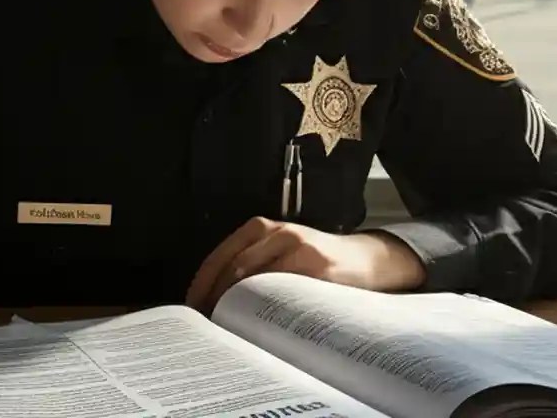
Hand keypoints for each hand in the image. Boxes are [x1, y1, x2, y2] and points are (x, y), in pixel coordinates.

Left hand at [185, 217, 426, 312]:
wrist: (366, 259)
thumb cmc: (314, 261)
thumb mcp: (280, 252)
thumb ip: (251, 266)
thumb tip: (210, 302)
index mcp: (260, 228)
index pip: (219, 257)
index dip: (201, 286)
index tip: (190, 311)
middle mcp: (276, 232)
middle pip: (231, 269)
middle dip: (214, 299)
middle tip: (205, 327)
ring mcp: (297, 247)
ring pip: (253, 279)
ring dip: (236, 306)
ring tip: (227, 329)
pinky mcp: (316, 266)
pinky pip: (283, 290)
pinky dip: (266, 309)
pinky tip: (260, 326)